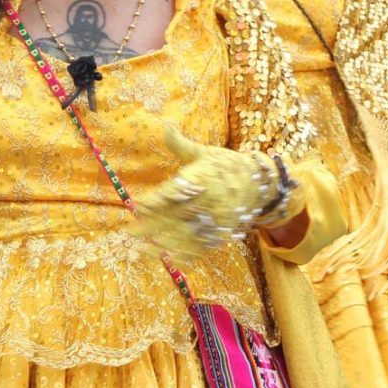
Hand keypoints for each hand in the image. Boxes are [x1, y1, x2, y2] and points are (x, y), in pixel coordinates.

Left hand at [133, 126, 302, 261]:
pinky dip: (186, 255)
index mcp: (202, 178)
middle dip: (151, 226)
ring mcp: (214, 219)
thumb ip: (181, 145)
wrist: (259, 183)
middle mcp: (207, 200)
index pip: (175, 191)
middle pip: (175, 215)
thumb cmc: (225, 165)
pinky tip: (170, 261)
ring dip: (163, 244)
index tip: (138, 206)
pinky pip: (202, 246)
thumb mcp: (204, 152)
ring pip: (185, 234)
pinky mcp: (221, 232)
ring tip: (142, 251)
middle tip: (129, 233)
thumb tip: (165, 125)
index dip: (156, 200)